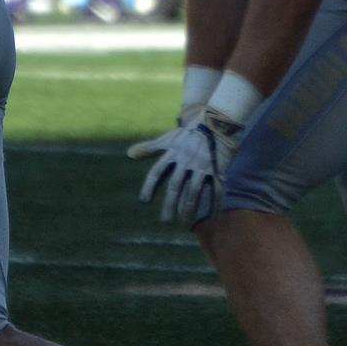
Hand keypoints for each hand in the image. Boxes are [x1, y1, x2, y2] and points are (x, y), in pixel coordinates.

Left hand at [128, 101, 250, 225]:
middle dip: (169, 204)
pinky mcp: (217, 169)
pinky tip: (211, 216)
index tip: (144, 201)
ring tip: (184, 222)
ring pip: (194, 190)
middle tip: (165, 222)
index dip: (150, 187)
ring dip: (189, 208)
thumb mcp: (167, 140)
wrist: (215, 123)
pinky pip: (216, 189)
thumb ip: (148, 149)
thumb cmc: (187, 134)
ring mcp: (202, 166)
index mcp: (172, 153)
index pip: (157, 172)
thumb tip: (129, 154)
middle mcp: (185, 160)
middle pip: (175, 185)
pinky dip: (215, 202)